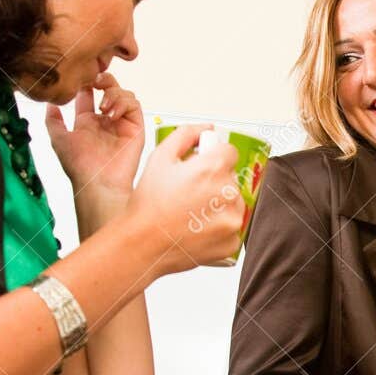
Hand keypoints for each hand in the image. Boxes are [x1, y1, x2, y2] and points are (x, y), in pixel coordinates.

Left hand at [44, 72, 145, 200]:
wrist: (98, 182)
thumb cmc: (80, 167)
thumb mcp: (58, 139)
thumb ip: (53, 120)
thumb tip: (49, 103)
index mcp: (87, 122)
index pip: (89, 94)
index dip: (86, 83)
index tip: (81, 78)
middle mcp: (106, 121)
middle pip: (109, 88)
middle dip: (103, 80)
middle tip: (95, 81)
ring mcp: (121, 123)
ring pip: (124, 94)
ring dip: (113, 93)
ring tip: (103, 107)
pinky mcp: (135, 128)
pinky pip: (134, 105)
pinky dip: (123, 103)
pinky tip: (112, 114)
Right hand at [124, 124, 243, 272]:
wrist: (142, 245)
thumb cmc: (148, 205)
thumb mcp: (160, 157)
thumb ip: (187, 135)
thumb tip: (207, 129)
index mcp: (214, 168)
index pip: (229, 153)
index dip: (213, 158)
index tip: (201, 168)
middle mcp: (228, 194)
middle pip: (231, 179)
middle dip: (214, 183)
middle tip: (188, 194)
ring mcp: (233, 220)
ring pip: (234, 204)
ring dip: (218, 206)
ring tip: (191, 214)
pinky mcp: (231, 243)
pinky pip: (232, 229)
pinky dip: (218, 228)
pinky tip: (197, 229)